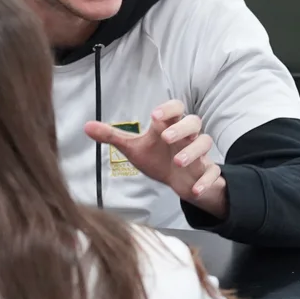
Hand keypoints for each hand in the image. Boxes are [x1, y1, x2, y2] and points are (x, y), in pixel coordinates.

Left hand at [85, 100, 226, 218]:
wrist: (180, 181)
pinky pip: (213, 173)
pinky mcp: (207, 172)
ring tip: (177, 162)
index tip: (154, 116)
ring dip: (193, 152)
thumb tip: (86, 126)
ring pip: (205, 143)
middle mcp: (187, 137)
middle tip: (165, 137)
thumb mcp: (134, 148)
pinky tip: (193, 190)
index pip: (176, 108)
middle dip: (181, 128)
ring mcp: (199, 154)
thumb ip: (112, 137)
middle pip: (194, 122)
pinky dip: (206, 181)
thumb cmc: (157, 158)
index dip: (168, 109)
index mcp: (170, 127)